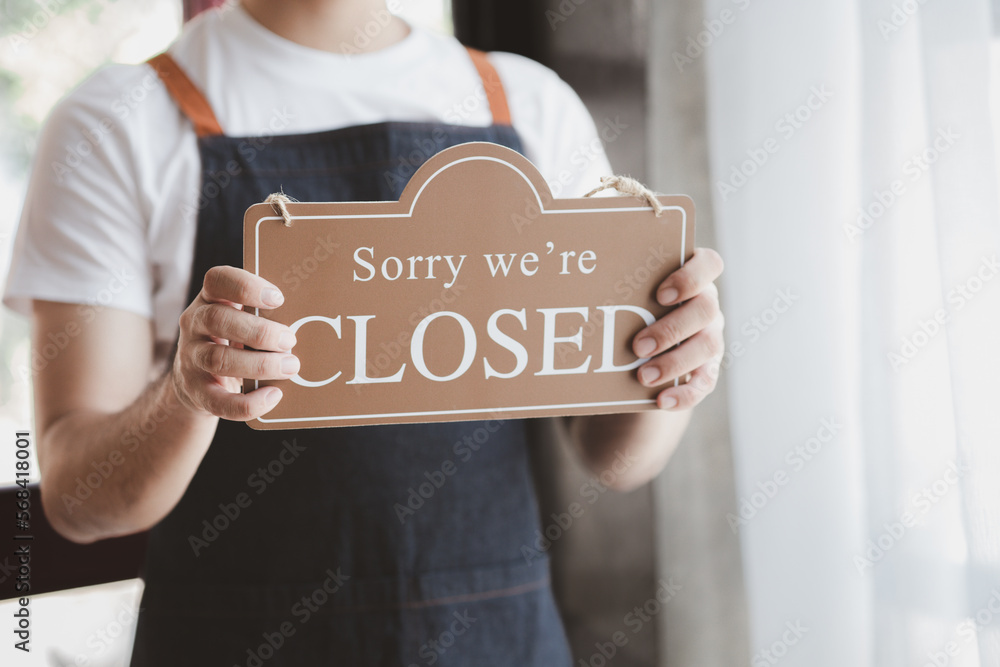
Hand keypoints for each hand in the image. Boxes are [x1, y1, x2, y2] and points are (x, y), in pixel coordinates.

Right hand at [170, 266, 298, 420]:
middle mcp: (194, 324)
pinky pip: (219, 401)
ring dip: (260, 364)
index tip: (278, 298)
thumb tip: (308, 323)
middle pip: (218, 319)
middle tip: (290, 340)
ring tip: (290, 366)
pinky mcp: (196, 391)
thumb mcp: (243, 320)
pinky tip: (273, 396)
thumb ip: (265, 316)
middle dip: (260, 331)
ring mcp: (192, 358)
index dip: (246, 287)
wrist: (198, 381)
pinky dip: (249, 402)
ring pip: (219, 359)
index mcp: (210, 299)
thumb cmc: (234, 341)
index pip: (217, 280)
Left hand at [631, 248, 724, 409]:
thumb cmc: (630, 309)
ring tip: (643, 376)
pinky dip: (684, 393)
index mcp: (692, 276)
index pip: (709, 264)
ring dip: (674, 363)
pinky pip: (705, 382)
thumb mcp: (628, 294)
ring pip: (707, 346)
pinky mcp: (708, 367)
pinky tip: (661, 400)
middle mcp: (707, 304)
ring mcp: (711, 335)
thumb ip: (619, 286)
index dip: (689, 278)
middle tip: (637, 347)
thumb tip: (576, 289)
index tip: (660, 294)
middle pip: (706, 309)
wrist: (639, 348)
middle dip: (670, 329)